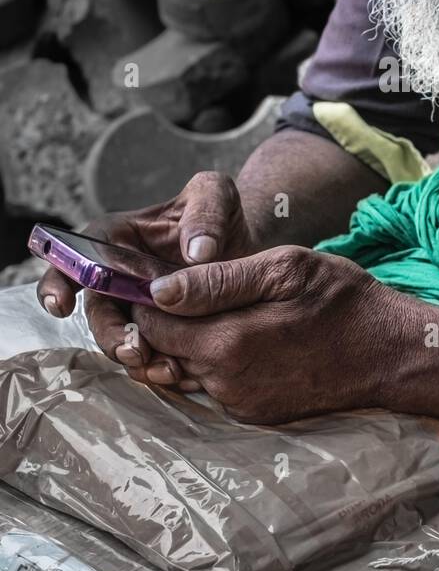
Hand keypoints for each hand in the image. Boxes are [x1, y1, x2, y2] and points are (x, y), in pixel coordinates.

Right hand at [36, 172, 254, 390]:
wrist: (245, 246)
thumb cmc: (218, 214)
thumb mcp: (215, 195)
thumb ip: (206, 213)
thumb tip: (198, 252)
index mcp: (117, 238)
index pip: (76, 255)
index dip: (60, 281)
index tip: (61, 304)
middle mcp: (119, 277)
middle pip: (97, 309)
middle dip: (109, 333)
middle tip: (133, 349)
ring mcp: (137, 308)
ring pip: (120, 338)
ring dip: (134, 356)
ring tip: (164, 368)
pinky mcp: (160, 332)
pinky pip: (150, 355)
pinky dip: (159, 368)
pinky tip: (180, 375)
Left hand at [131, 245, 407, 422]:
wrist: (387, 351)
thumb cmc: (340, 300)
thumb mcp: (284, 269)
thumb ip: (218, 281)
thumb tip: (159, 291)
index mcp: (227, 343)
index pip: (151, 325)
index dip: (144, 299)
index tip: (153, 276)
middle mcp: (225, 383)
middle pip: (163, 351)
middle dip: (163, 321)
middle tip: (186, 289)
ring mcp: (239, 403)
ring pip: (186, 369)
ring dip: (189, 342)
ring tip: (220, 309)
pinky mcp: (253, 413)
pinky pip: (214, 385)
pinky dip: (215, 361)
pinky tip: (242, 335)